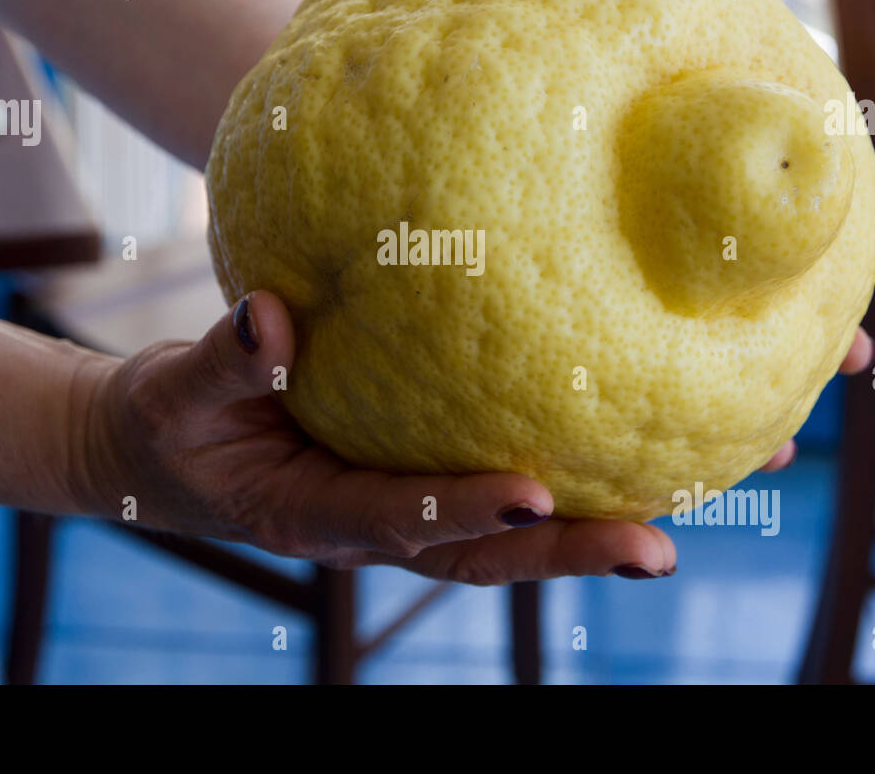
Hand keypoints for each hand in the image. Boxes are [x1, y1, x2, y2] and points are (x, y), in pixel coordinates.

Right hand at [71, 293, 872, 584]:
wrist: (171, 453)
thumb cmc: (173, 427)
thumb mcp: (177, 395)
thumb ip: (224, 365)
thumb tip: (269, 320)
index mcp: (315, 514)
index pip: (400, 522)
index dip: (462, 513)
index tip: (531, 498)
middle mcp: (378, 525)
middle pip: (485, 554)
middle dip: (569, 554)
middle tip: (658, 548)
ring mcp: (408, 508)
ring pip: (512, 531)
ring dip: (599, 520)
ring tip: (704, 491)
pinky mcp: (423, 475)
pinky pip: (504, 477)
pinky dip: (576, 471)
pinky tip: (646, 437)